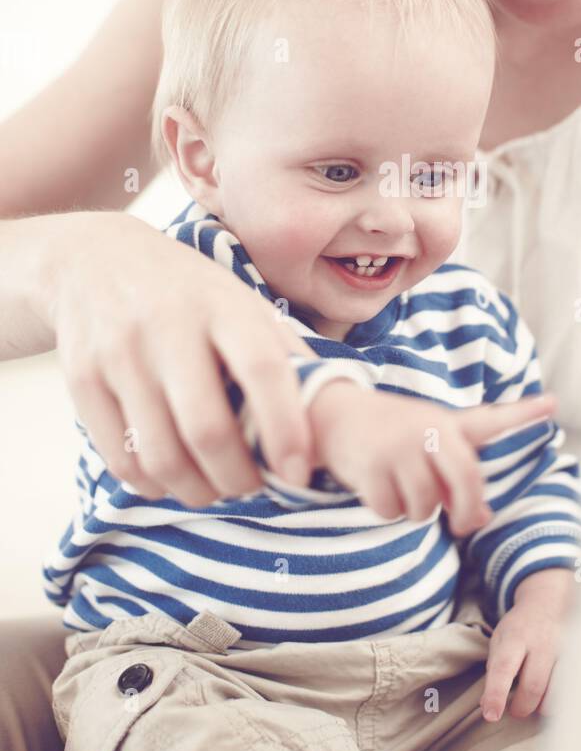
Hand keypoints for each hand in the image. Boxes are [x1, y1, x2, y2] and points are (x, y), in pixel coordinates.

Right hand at [50, 211, 316, 506]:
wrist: (92, 259)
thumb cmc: (188, 292)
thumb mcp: (239, 301)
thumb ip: (283, 350)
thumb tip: (329, 413)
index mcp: (222, 304)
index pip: (262, 370)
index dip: (286, 428)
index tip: (299, 472)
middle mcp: (168, 326)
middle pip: (207, 428)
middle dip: (238, 478)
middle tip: (252, 487)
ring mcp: (120, 354)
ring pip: (161, 454)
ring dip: (197, 491)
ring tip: (215, 490)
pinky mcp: (81, 380)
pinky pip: (120, 458)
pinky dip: (152, 484)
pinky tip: (171, 479)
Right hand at [308, 381, 556, 536]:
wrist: (332, 415)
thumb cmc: (390, 435)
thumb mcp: (427, 446)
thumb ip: (457, 479)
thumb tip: (481, 519)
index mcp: (446, 424)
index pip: (490, 420)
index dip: (523, 413)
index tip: (553, 404)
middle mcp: (427, 431)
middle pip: (466, 480)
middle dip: (465, 509)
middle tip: (460, 524)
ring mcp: (399, 447)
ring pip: (425, 505)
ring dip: (415, 511)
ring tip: (400, 489)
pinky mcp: (372, 465)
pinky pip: (391, 510)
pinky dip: (385, 510)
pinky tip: (375, 488)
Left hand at [479, 602, 563, 721]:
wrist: (549, 602)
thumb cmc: (519, 629)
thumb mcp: (499, 641)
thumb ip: (493, 672)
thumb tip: (487, 706)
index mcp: (516, 637)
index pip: (504, 668)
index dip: (496, 694)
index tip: (491, 715)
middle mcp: (542, 642)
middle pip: (533, 687)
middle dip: (521, 707)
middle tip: (514, 709)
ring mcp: (564, 651)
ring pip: (555, 695)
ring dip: (540, 705)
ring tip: (532, 697)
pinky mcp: (579, 659)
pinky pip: (570, 692)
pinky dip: (557, 700)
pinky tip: (549, 693)